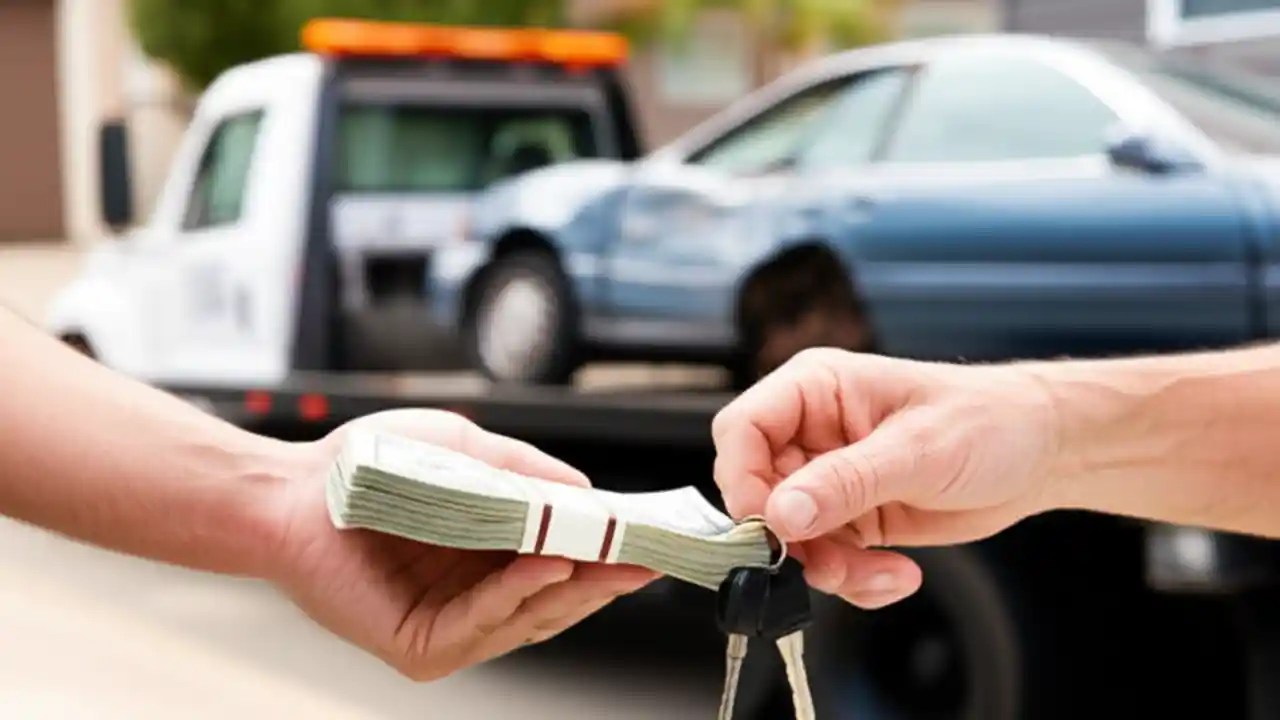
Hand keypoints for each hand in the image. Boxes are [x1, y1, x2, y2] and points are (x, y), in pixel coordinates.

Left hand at [268, 409, 656, 680]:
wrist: (290, 491)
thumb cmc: (367, 467)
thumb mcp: (463, 450)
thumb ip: (523, 473)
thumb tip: (586, 494)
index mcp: (492, 557)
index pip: (565, 564)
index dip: (609, 552)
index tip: (651, 537)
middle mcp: (477, 597)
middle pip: (559, 597)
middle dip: (606, 576)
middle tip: (649, 555)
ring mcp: (451, 626)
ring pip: (530, 615)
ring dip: (575, 585)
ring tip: (611, 557)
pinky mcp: (420, 645)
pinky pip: (481, 624)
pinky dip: (519, 594)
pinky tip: (550, 565)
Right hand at [711, 349, 1060, 608]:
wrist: (1041, 454)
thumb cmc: (988, 423)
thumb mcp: (917, 451)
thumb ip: (845, 482)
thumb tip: (780, 513)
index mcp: (815, 388)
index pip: (741, 429)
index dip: (742, 479)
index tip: (768, 525)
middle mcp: (810, 432)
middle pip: (758, 492)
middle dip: (793, 539)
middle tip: (831, 564)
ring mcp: (827, 479)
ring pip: (789, 538)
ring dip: (828, 568)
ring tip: (881, 574)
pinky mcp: (848, 518)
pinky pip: (824, 560)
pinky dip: (854, 581)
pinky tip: (897, 575)